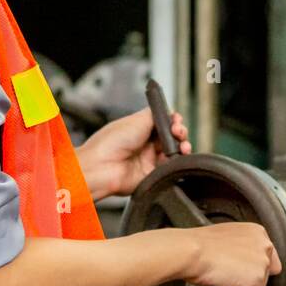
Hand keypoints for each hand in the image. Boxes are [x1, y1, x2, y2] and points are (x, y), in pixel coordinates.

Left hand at [76, 107, 191, 201]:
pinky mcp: (152, 174)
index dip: (173, 121)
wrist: (102, 166)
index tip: (176, 120)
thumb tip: (168, 111)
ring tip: (182, 145)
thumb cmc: (111, 142)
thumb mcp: (136, 119)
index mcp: (139, 129)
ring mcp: (149, 159)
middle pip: (171, 137)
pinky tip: (178, 155)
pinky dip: (178, 161)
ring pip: (174, 152)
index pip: (163, 123)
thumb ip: (154, 114)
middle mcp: (145, 144)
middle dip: (180, 132)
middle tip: (178, 131)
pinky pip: (170, 168)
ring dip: (183, 146)